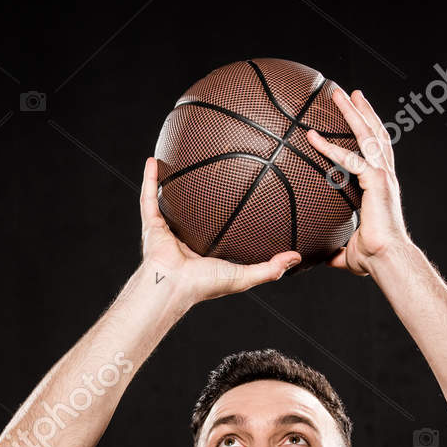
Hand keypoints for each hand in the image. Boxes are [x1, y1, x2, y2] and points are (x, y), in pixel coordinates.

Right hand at [139, 157, 300, 302]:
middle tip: (210, 173)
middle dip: (196, 194)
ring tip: (175, 160)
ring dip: (168, 182)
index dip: (224, 214)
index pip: (215, 229)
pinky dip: (149, 180)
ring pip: (167, 201)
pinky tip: (151, 161)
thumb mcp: (244, 276)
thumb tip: (297, 256)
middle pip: (190, 211)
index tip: (238, 197)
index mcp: (203, 250)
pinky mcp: (152, 225)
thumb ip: (270, 268)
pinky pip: (149, 198)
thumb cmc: (204, 285)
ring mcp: (166, 230)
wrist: (174, 286)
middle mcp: (184, 238)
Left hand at [304, 89, 412, 274]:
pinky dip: (330, 148)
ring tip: (338, 94)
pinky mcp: (376, 182)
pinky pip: (350, 159)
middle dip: (362, 111)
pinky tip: (313, 137)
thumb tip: (321, 259)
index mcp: (381, 186)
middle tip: (349, 92)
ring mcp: (383, 176)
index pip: (375, 150)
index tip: (358, 115)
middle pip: (374, 134)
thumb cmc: (374, 258)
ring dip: (352, 113)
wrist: (387, 260)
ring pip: (367, 136)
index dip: (368, 131)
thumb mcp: (350, 251)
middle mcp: (385, 176)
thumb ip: (337, 249)